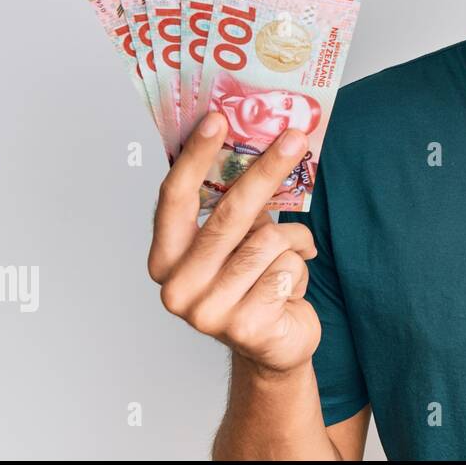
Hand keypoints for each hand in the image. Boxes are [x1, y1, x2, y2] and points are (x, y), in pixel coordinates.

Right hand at [148, 112, 320, 375]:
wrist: (276, 346)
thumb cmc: (254, 284)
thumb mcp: (239, 241)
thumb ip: (233, 205)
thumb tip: (255, 141)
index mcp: (166, 259)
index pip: (175, 199)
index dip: (196, 157)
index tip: (217, 118)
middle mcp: (177, 287)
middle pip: (229, 213)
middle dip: (267, 170)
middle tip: (295, 136)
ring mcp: (207, 312)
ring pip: (267, 241)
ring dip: (292, 242)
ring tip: (292, 256)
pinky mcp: (244, 327)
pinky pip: (286, 269)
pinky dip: (299, 270)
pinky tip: (289, 288)